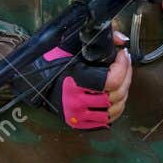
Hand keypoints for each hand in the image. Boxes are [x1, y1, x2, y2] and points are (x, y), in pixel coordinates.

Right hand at [13, 39, 132, 129]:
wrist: (35, 82)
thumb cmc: (53, 61)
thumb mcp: (72, 45)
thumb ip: (99, 39)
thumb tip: (122, 40)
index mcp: (74, 82)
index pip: (110, 81)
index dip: (123, 66)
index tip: (122, 53)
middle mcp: (76, 102)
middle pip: (116, 94)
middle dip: (126, 75)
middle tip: (125, 62)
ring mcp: (78, 116)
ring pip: (115, 109)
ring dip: (124, 91)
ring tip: (122, 77)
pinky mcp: (80, 124)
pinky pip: (107, 120)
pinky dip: (116, 107)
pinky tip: (116, 93)